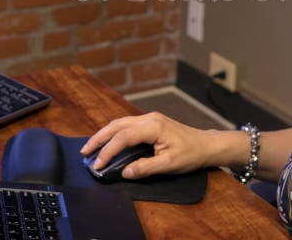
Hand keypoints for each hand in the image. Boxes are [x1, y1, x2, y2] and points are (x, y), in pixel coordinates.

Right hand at [80, 112, 216, 179]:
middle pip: (117, 125)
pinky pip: (127, 125)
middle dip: (99, 138)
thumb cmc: (191, 153)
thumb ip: (145, 168)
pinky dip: (115, 132)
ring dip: (105, 134)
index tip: (98, 165)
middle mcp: (149, 118)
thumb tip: (124, 172)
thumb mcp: (169, 165)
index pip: (123, 138)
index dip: (108, 151)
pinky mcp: (151, 122)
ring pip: (121, 123)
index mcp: (153, 126)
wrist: (206, 145)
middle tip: (84, 151)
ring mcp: (150, 118)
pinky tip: (108, 140)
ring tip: (92, 146)